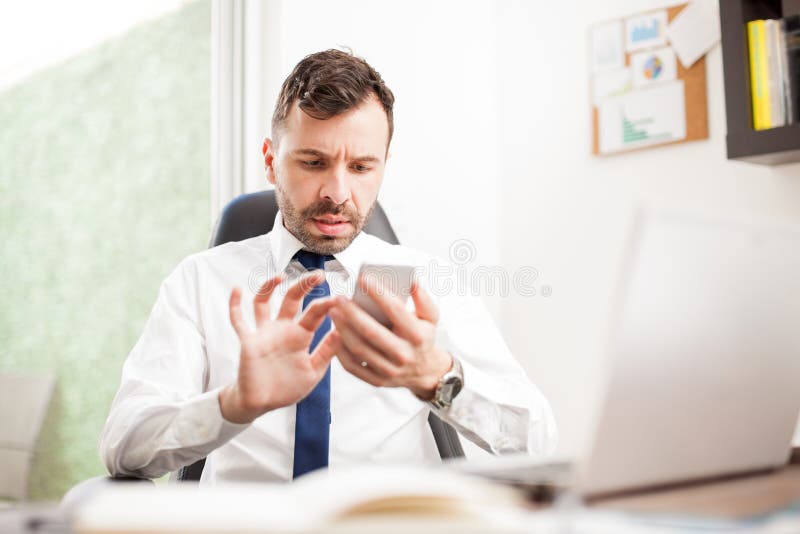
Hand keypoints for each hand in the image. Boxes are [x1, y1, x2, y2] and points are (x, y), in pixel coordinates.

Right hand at [219, 272, 337, 423]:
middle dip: (304, 285)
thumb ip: (327, 353)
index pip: (315, 314)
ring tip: (279, 276)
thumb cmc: (287, 387)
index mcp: (301, 336)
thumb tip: (343, 332)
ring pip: (263, 303)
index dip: (327, 304)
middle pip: (292, 299)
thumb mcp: (313, 372)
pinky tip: (237, 290)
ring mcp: (264, 333)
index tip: (340, 297)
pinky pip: (238, 320)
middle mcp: (282, 329)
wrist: (262, 403)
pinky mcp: (248, 341)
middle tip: (318, 275)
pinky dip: (235, 305)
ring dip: (269, 287)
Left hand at [328, 277, 451, 399]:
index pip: (396, 311)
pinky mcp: (377, 380)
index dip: (378, 293)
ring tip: (333, 312)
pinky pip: (353, 366)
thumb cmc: (423, 337)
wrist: (425, 371)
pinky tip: (334, 334)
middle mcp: (404, 354)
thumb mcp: (431, 317)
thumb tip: (412, 282)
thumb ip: (423, 299)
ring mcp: (390, 370)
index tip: (363, 279)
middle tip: (339, 298)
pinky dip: (340, 350)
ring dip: (343, 329)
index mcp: (418, 336)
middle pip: (372, 332)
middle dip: (352, 313)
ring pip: (359, 349)